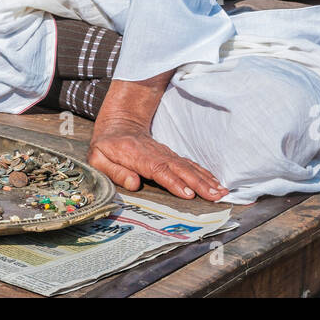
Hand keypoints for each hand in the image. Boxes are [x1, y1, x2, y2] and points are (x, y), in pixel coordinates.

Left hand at [88, 113, 228, 202]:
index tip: (188, 194)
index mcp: (137, 156)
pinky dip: (204, 174)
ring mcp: (166, 154)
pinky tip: (215, 183)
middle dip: (199, 183)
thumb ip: (115, 172)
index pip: (159, 169)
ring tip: (221, 192)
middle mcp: (156, 154)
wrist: (119, 124)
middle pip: (179, 168)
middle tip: (214, 196)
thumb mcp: (98, 158)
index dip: (174, 181)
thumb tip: (134, 184)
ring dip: (206, 179)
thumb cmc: (106, 145)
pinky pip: (190, 165)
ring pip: (188, 166)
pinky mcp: (171, 157)